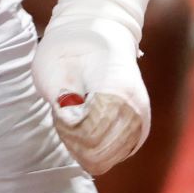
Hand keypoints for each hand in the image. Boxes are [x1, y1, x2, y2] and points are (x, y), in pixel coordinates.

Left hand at [31, 0, 159, 176]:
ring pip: (103, 160)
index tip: (64, 104)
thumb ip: (59, 96)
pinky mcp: (137, 133)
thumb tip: (72, 122)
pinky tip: (86, 120)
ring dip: (82, 143)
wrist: (99, 33)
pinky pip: (109, 156)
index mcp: (119, 90)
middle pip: (98, 154)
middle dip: (74, 139)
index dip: (68, 127)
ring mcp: (140, 124)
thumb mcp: (53, 63)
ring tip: (76, 110)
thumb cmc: (70, 46)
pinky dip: (92, 145)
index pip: (91, 136)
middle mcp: (137, 112)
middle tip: (67, 108)